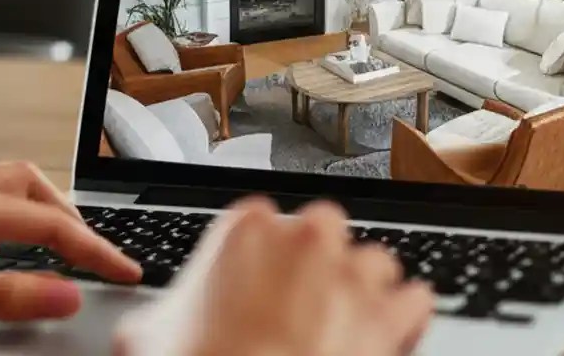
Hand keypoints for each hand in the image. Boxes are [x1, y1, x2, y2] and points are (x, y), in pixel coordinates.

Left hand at [0, 162, 140, 335]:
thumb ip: (4, 294)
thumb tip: (66, 293)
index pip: (48, 223)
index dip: (93, 250)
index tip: (123, 269)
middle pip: (31, 184)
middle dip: (70, 214)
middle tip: (92, 250)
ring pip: (0, 186)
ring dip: (34, 212)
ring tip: (51, 246)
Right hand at [116, 198, 433, 355]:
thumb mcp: (147, 334)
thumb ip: (162, 311)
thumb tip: (156, 322)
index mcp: (247, 228)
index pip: (264, 225)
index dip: (263, 262)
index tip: (259, 288)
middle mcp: (307, 238)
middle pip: (326, 233)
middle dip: (318, 266)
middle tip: (298, 309)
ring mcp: (353, 274)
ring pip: (374, 264)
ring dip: (363, 291)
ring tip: (343, 328)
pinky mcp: (389, 316)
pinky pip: (415, 300)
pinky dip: (406, 319)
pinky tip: (388, 338)